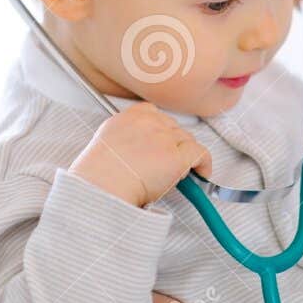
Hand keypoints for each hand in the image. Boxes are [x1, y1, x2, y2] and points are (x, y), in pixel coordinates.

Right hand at [67, 102, 211, 207]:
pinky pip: (200, 154)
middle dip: (174, 144)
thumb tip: (140, 151)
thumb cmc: (98, 176)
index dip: (162, 130)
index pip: (154, 114)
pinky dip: (204, 164)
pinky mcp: (176, 157)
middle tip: (169, 163)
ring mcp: (164, 138)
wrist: (100, 187)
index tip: (163, 142)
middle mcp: (149, 122)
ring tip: (177, 173)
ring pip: (187, 141)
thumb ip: (125, 141)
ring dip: (185, 155)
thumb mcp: (107, 145)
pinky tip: (201, 173)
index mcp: (129, 117)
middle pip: (173, 128)